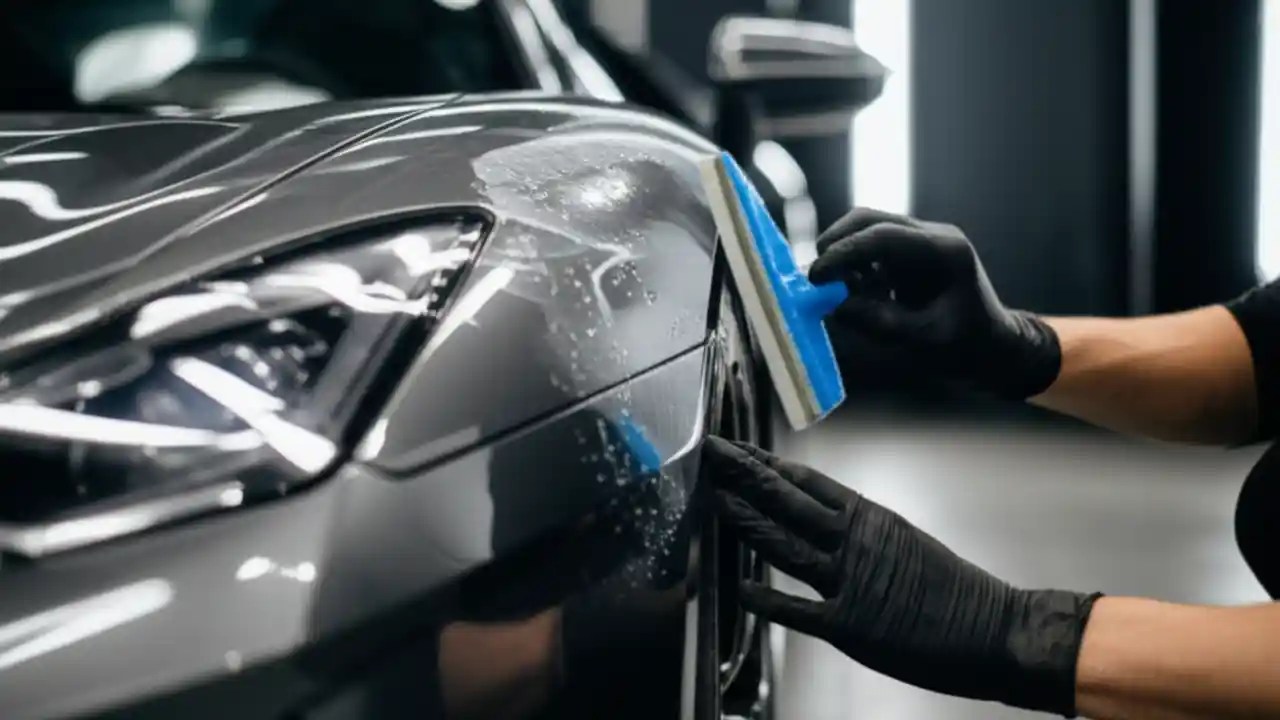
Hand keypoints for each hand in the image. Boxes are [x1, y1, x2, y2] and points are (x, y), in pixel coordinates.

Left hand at [704, 436, 1099, 715]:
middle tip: (711, 455)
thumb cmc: (953, 589)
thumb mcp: (904, 539)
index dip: (764, 463)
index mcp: (870, 518)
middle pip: (787, 500)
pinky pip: (797, 609)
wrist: (995, 630)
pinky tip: (738, 586)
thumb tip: (822, 515)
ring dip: (745, 520)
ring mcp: (851, 582)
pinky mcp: (851, 625)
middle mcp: (855, 542)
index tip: (736, 450)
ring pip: (784, 544)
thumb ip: (860, 529)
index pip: (805, 480)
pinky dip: (765, 598)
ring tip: (714, 499)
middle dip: (744, 476)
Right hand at [809, 208, 1060, 399]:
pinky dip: (857, 267)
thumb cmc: (967, 348)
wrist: (996, 347)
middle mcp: (933, 236)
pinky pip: (874, 248)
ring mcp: (923, 241)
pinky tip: (857, 294)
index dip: (842, 253)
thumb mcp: (920, 340)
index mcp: (943, 251)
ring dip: (845, 257)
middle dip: (836, 245)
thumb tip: (831, 303)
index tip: (815, 278)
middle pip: (870, 220)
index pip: (882, 236)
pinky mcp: (913, 253)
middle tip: (815, 279)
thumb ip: (877, 320)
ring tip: (838, 292)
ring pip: (868, 229)